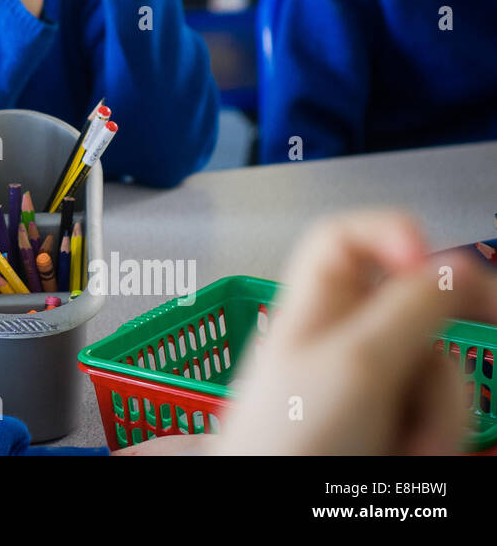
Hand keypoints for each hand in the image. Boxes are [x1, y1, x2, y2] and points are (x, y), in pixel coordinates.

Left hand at [217, 209, 496, 454]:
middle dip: (440, 345)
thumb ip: (410, 308)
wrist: (273, 522)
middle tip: (492, 328)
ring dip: (439, 411)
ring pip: (439, 371)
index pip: (345, 240)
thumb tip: (455, 262)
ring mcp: (367, 387)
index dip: (389, 233)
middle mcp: (340, 339)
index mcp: (313, 307)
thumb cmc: (298, 440)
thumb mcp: (359, 364)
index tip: (427, 253)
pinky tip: (409, 459)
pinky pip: (437, 416)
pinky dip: (433, 437)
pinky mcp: (388, 427)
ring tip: (407, 448)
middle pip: (418, 308)